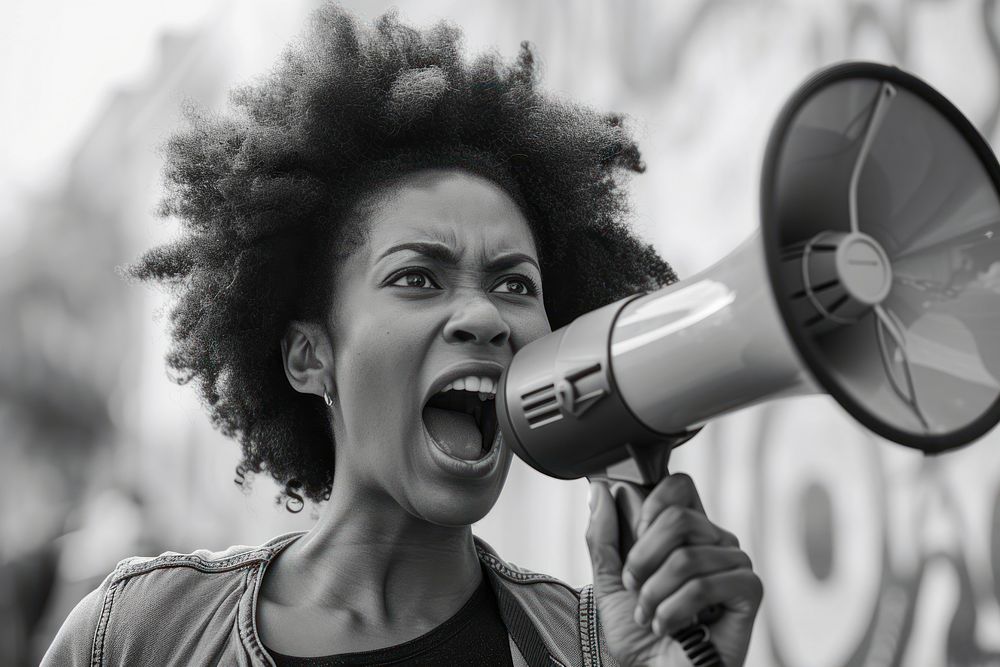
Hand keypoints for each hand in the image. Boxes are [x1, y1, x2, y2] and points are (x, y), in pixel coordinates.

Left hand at [585, 473, 762, 665]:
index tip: (633, 548)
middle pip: (678, 518)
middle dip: (643, 560)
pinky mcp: (749, 590)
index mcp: (686, 532)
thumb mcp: (609, 581)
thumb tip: (599, 490)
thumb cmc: (640, 635)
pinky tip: (670, 626)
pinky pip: (706, 584)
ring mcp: (734, 564)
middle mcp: (714, 541)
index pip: (678, 487)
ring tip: (650, 616)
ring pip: (687, 556)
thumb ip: (603, 537)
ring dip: (655, 594)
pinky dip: (676, 609)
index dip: (650, 510)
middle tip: (636, 590)